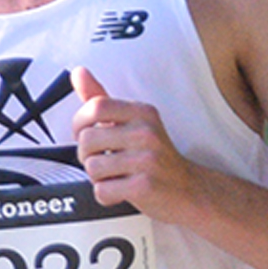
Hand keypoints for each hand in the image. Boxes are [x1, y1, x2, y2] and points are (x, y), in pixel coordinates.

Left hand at [70, 68, 196, 220]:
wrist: (189, 189)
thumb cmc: (156, 156)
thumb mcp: (133, 122)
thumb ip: (102, 98)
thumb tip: (78, 73)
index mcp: (142, 112)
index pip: (96, 106)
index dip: (80, 123)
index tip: (86, 133)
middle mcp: (146, 132)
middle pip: (87, 140)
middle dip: (87, 156)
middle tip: (106, 160)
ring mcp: (146, 159)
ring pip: (92, 168)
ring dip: (98, 178)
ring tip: (117, 176)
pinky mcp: (144, 185)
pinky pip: (102, 191)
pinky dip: (107, 196)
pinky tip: (122, 190)